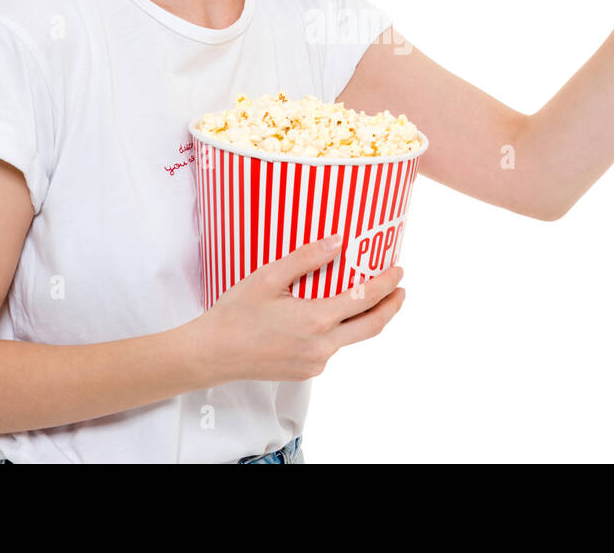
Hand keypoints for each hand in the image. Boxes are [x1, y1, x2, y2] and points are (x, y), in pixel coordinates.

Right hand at [191, 236, 406, 383]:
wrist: (212, 354)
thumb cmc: (235, 313)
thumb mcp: (268, 277)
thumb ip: (307, 259)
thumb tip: (339, 241)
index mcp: (316, 320)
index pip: (365, 300)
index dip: (386, 284)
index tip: (398, 271)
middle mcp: (322, 347)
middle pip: (372, 327)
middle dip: (391, 307)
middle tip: (401, 290)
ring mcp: (314, 364)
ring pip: (351, 339)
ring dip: (364, 319)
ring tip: (365, 298)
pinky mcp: (305, 372)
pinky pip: (331, 350)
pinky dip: (339, 331)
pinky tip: (328, 317)